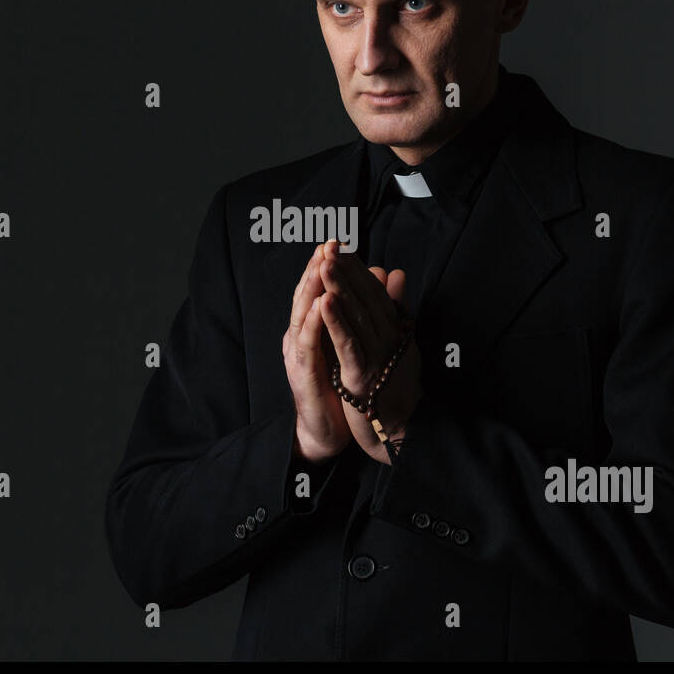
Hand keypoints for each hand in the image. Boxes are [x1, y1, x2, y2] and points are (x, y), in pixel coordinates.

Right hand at [282, 243, 350, 462]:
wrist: (325, 430)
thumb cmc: (336, 387)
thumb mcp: (348, 346)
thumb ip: (355, 315)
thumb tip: (375, 283)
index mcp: (312, 329)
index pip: (318, 290)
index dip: (326, 266)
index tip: (338, 242)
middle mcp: (300, 337)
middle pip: (306, 296)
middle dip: (316, 269)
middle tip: (327, 245)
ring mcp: (298, 356)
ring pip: (303, 316)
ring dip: (312, 290)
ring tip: (322, 266)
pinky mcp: (303, 375)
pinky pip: (308, 346)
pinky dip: (314, 325)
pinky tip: (321, 308)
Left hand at [316, 240, 422, 465]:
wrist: (405, 433)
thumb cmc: (399, 388)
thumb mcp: (401, 342)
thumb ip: (396, 307)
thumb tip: (395, 272)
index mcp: (394, 330)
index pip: (374, 291)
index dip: (358, 268)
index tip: (342, 247)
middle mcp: (388, 338)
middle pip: (365, 298)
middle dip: (347, 271)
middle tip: (331, 246)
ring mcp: (376, 356)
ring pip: (355, 316)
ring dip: (339, 288)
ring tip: (325, 264)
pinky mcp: (361, 376)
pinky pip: (347, 344)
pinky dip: (336, 322)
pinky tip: (324, 302)